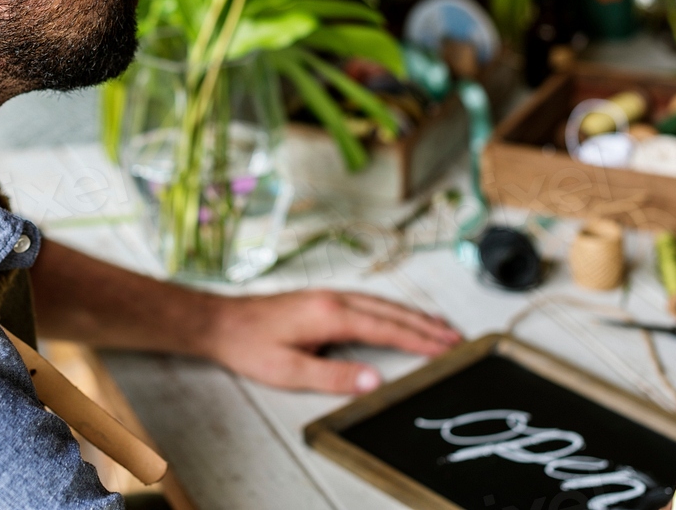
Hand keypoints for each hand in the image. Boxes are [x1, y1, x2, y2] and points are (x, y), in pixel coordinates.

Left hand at [205, 290, 461, 394]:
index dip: (419, 339)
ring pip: (381, 302)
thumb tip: (374, 380)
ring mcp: (328, 295)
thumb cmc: (249, 344)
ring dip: (411, 315)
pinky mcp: (321, 298)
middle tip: (455, 336)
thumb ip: (334, 376)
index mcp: (330, 314)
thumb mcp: (289, 370)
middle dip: (425, 324)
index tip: (445, 347)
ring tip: (437, 326)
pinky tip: (396, 316)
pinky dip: (391, 310)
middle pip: (390, 310)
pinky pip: (368, 301)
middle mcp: (333, 298)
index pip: (386, 327)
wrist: (220, 321)